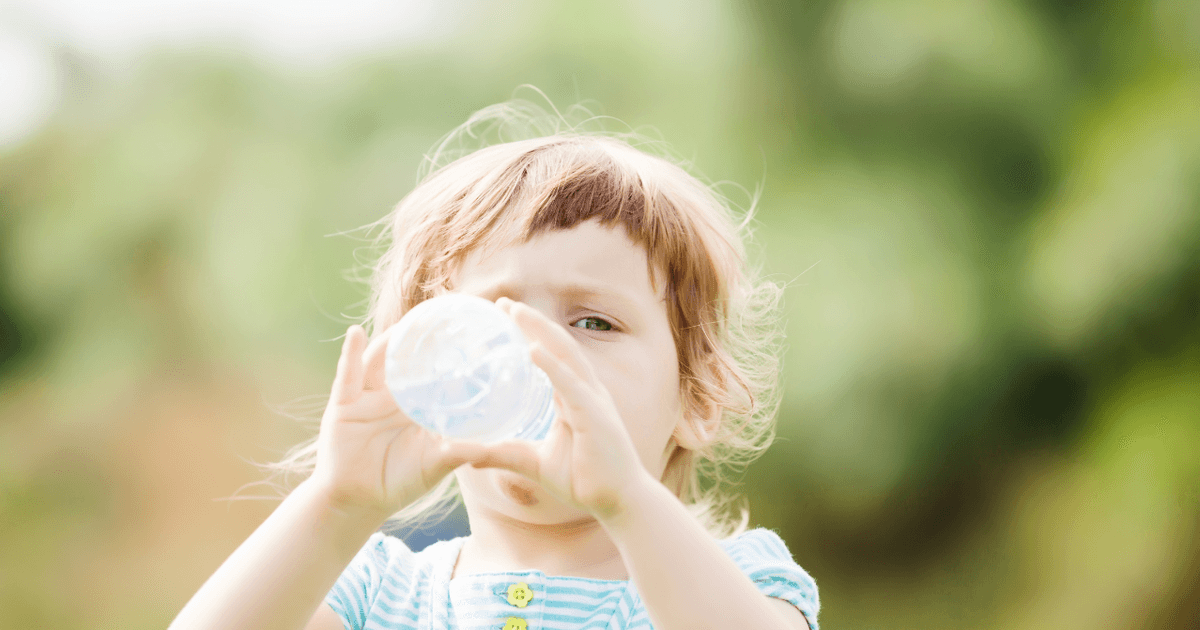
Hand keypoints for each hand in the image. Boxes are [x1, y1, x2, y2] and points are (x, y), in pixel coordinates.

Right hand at [308, 324, 487, 521]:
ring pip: (380, 359)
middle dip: (423, 334)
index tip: (472, 327)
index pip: (435, 369)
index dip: (450, 349)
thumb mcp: (434, 465)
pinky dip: (351, 354)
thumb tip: (490, 449)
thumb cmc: (400, 481)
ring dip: (393, 338)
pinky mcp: (343, 404)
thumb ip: (457, 454)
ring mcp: (367, 396)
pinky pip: (348, 374)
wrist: (358, 502)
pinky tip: (357, 333)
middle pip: (409, 356)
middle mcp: (393, 394)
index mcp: (417, 403)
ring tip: (409, 320)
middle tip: (444, 310)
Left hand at [466, 298, 650, 521]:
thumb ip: (501, 455)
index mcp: (574, 396)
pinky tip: (533, 350)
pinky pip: (571, 386)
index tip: (503, 313)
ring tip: (515, 311)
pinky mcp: (595, 417)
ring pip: (565, 355)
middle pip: (558, 345)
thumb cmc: (583, 481)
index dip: (530, 331)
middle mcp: (586, 391)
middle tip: (503, 301)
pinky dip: (553, 366)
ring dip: (540, 331)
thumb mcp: (532, 463)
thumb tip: (465, 454)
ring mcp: (593, 401)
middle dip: (532, 321)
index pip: (551, 354)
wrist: (618, 503)